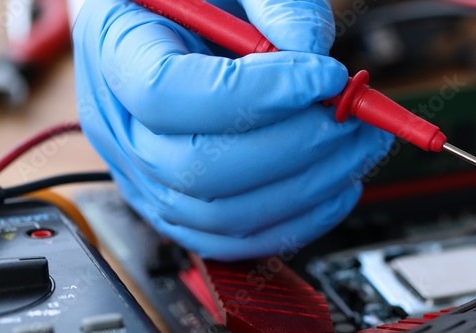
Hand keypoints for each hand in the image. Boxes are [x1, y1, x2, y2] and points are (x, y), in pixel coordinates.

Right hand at [72, 0, 392, 260]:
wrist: (173, 12)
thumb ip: (274, 2)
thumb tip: (312, 49)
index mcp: (114, 47)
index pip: (167, 93)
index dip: (257, 93)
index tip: (326, 76)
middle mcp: (118, 122)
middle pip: (196, 167)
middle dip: (296, 147)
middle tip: (355, 117)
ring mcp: (143, 174)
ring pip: (219, 213)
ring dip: (308, 186)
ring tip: (360, 144)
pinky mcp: (178, 207)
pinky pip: (232, 238)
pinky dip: (296, 221)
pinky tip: (337, 184)